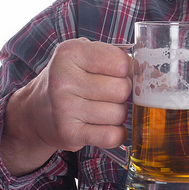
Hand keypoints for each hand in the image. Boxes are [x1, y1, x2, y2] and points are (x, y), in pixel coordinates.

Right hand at [1, 38, 131, 175]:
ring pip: (119, 114)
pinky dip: (116, 134)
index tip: (118, 73)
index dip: (127, 69)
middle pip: (122, 89)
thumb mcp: (83, 56)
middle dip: (122, 93)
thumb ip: (114, 56)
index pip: (121, 62)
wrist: (35, 111)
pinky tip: (105, 126)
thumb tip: (153, 72)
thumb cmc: (69, 80)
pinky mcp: (69, 133)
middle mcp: (63, 79)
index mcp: (70, 53)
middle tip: (108, 93)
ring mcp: (64, 108)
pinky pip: (112, 136)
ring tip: (101, 109)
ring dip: (117, 114)